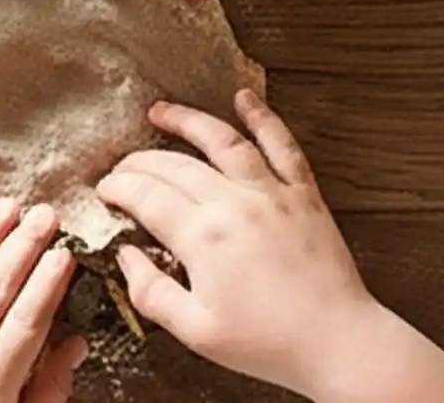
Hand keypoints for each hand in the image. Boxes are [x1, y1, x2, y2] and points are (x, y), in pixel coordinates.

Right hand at [98, 92, 443, 401]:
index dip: (118, 188)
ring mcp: (271, 193)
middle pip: (174, 165)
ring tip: (161, 111)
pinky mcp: (303, 194)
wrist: (338, 342)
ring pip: (222, 140)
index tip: (105, 190)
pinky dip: (263, 117)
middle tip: (122, 166)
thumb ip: (150, 292)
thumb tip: (125, 257)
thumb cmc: (268, 343)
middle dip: (139, 161)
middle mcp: (234, 204)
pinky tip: (244, 99)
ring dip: (187, 121)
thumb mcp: (195, 331)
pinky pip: (282, 145)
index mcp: (203, 238)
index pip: (146, 196)